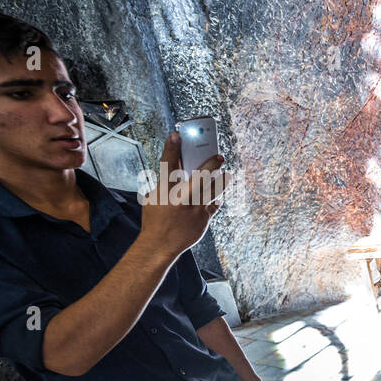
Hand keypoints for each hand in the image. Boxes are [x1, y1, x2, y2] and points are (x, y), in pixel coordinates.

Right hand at [138, 132, 228, 259]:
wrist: (160, 246)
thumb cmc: (155, 221)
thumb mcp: (153, 199)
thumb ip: (164, 185)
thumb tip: (175, 171)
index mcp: (164, 192)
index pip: (167, 166)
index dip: (171, 148)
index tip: (175, 134)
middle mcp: (180, 199)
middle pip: (199, 178)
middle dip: (211, 165)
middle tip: (220, 155)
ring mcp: (194, 210)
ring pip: (212, 191)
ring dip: (221, 182)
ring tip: (227, 174)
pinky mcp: (204, 220)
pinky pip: (214, 204)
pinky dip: (216, 198)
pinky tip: (218, 193)